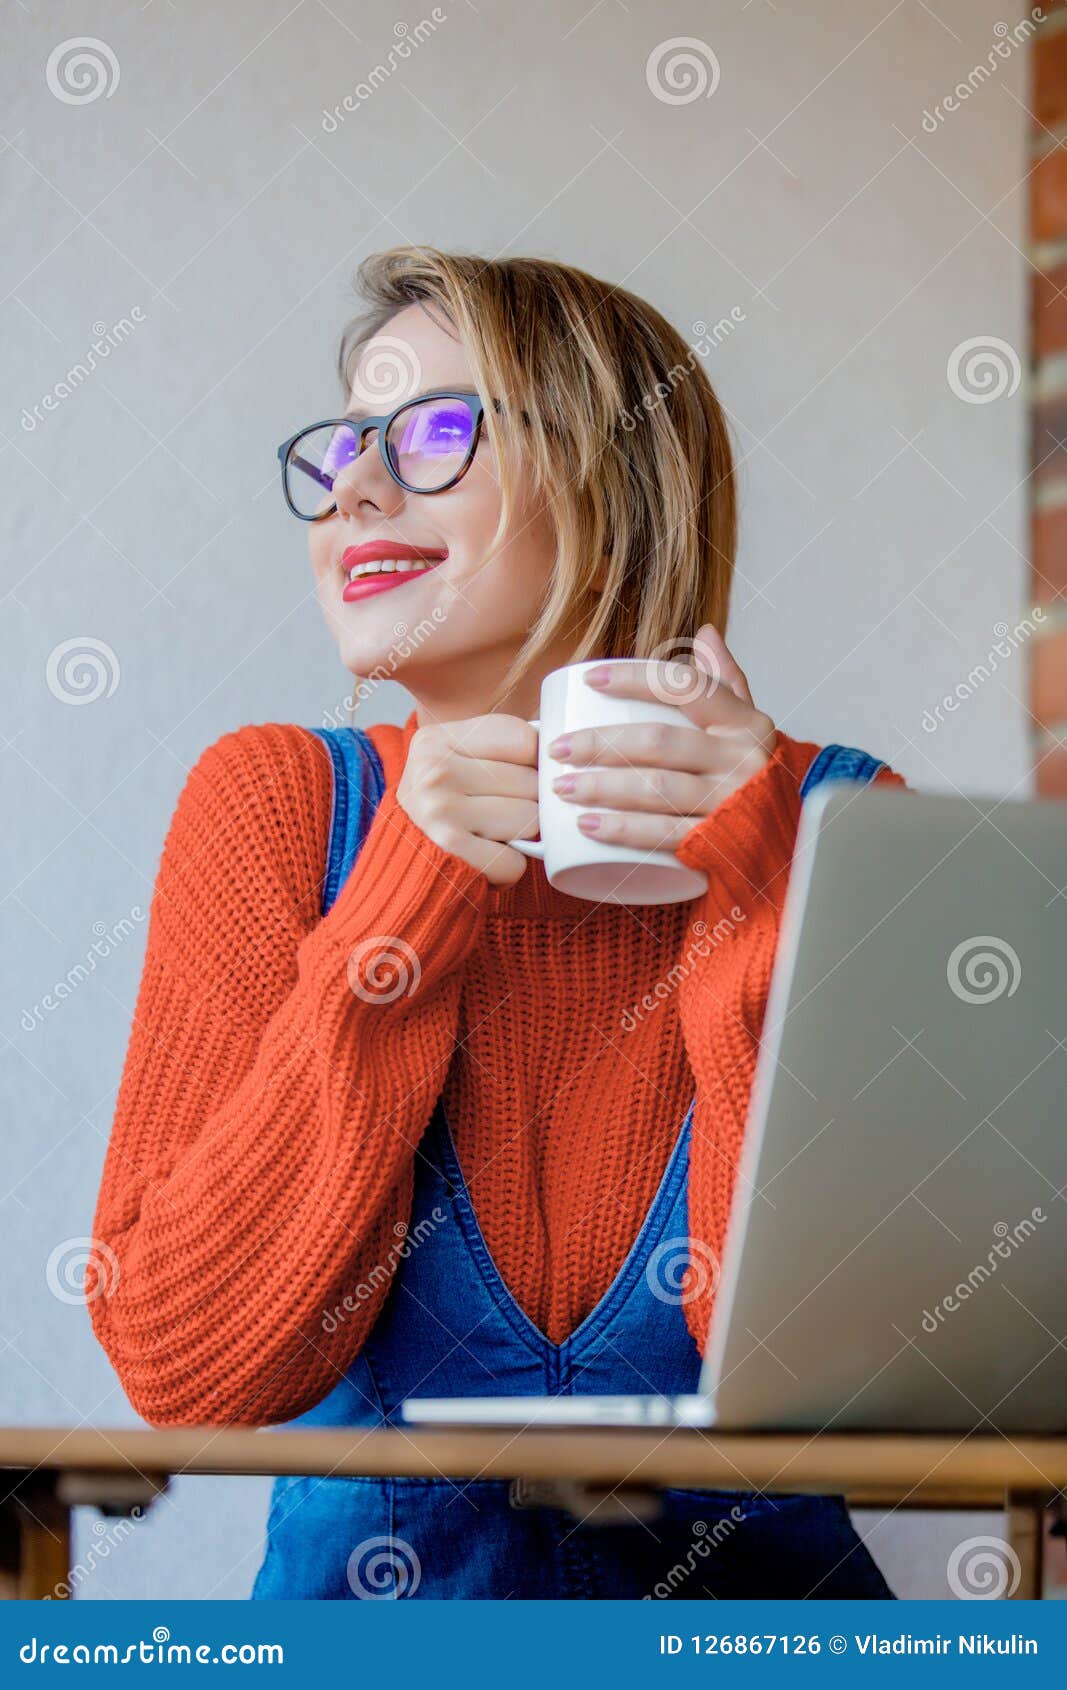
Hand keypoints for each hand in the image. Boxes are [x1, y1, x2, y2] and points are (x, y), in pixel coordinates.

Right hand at [397, 714, 538, 885]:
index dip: (533, 764)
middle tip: (492, 815)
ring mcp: (440, 808)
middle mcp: (435, 769)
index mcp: (437, 739)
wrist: (402, 867)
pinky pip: (515, 860)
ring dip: (519, 837)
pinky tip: (483, 858)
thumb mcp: (455, 765)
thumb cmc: (441, 814)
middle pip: (531, 782)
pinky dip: (507, 868)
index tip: (513, 778)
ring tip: (487, 836)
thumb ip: (499, 749)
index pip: (524, 740)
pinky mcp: (450, 849)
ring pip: (530, 819)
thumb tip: (560, 752)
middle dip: (526, 805)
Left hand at [547, 625, 776, 853]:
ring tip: (561, 787)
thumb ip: (727, 681)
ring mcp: (730, 802)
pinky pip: (664, 834)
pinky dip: (623, 830)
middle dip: (600, 742)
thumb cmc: (756, 777)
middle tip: (558, 748)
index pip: (686, 686)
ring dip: (602, 787)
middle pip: (659, 742)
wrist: (793, 839)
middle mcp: (741, 758)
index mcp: (744, 722)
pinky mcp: (719, 843)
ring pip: (656, 789)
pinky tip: (587, 824)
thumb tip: (705, 633)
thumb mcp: (749, 726)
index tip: (589, 678)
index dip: (635, 678)